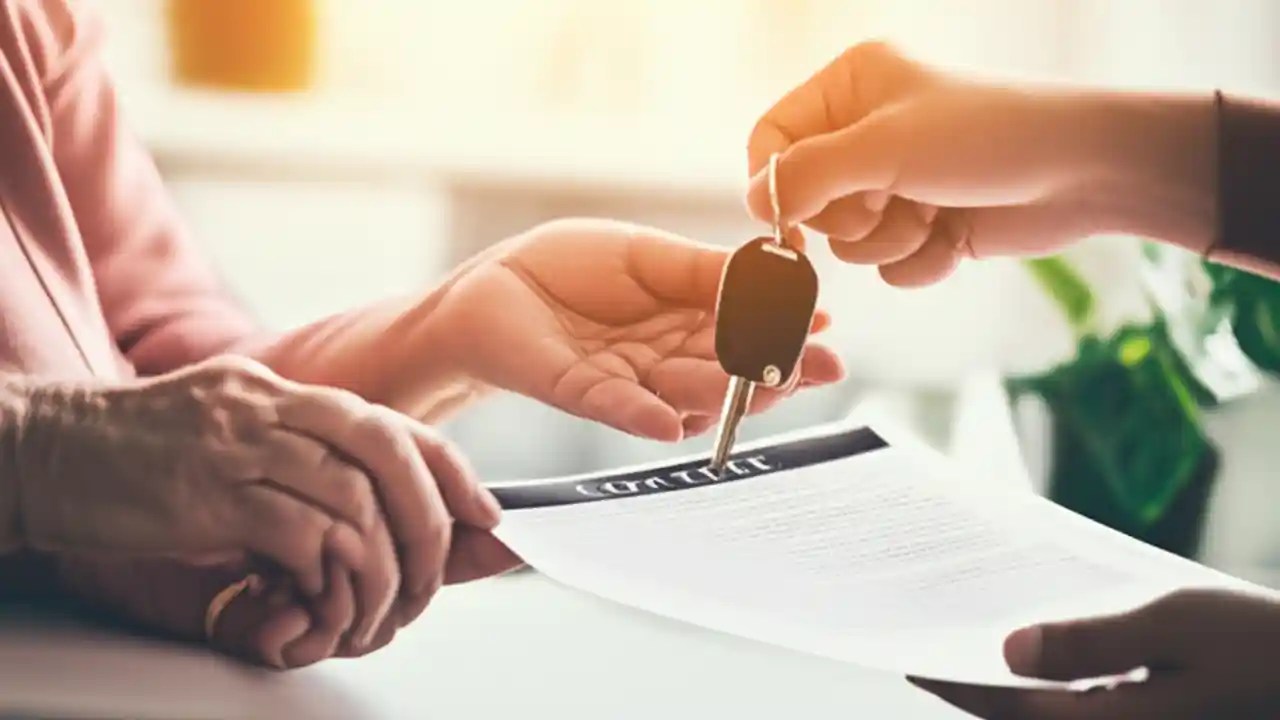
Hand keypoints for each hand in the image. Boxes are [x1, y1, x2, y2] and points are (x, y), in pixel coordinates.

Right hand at [14, 355, 502, 649]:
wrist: (38, 451)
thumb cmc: (130, 453)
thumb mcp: (222, 430)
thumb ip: (286, 449)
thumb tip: (356, 496)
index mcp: (278, 392)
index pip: (389, 422)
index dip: (448, 468)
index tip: (484, 510)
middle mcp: (268, 408)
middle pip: (388, 449)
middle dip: (432, 514)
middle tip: (439, 568)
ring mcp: (239, 447)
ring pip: (354, 497)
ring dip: (383, 561)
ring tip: (381, 603)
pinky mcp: (209, 496)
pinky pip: (302, 533)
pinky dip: (330, 571)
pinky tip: (322, 594)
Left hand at [423, 218, 844, 440]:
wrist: (495, 283)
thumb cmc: (570, 266)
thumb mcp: (647, 254)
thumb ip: (704, 270)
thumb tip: (774, 274)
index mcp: (689, 324)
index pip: (747, 334)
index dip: (786, 332)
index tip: (826, 327)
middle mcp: (667, 362)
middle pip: (728, 373)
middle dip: (775, 372)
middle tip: (817, 368)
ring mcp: (628, 382)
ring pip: (684, 394)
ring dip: (723, 393)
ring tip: (763, 385)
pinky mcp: (579, 393)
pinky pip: (616, 408)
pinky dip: (642, 415)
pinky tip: (671, 419)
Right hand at [745, 41, 1215, 285]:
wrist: (1085, 171)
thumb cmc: (989, 137)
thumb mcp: (884, 146)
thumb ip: (808, 173)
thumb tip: (754, 202)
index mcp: (850, 86)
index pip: (771, 140)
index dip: (775, 184)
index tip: (788, 222)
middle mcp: (868, 130)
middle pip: (808, 198)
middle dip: (851, 214)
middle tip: (893, 198)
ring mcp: (898, 179)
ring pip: (847, 240)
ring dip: (889, 240)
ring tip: (934, 212)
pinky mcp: (927, 222)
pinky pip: (887, 265)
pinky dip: (919, 261)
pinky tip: (954, 235)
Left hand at [908, 588, 1279, 718]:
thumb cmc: (1263, 649)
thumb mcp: (1175, 627)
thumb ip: (1090, 643)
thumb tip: (1010, 652)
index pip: (1006, 707)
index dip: (952, 679)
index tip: (906, 655)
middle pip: (1020, 715)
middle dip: (972, 680)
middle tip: (928, 635)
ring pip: (1049, 715)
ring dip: (1010, 682)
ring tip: (972, 631)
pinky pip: (1082, 709)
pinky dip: (1052, 682)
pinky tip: (1041, 645)